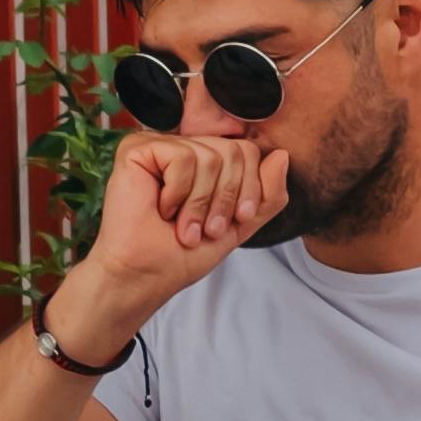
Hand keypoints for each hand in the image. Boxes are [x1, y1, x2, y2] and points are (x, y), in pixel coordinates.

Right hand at [54, 126, 291, 351]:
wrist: (145, 276)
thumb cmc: (181, 255)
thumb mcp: (239, 226)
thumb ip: (267, 195)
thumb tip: (283, 156)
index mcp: (204, 161)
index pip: (247, 151)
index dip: (249, 188)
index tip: (234, 221)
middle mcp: (183, 146)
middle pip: (233, 150)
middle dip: (226, 198)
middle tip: (206, 229)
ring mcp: (159, 145)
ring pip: (210, 156)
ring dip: (200, 202)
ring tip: (184, 227)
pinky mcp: (137, 148)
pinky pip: (181, 156)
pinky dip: (178, 192)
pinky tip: (161, 209)